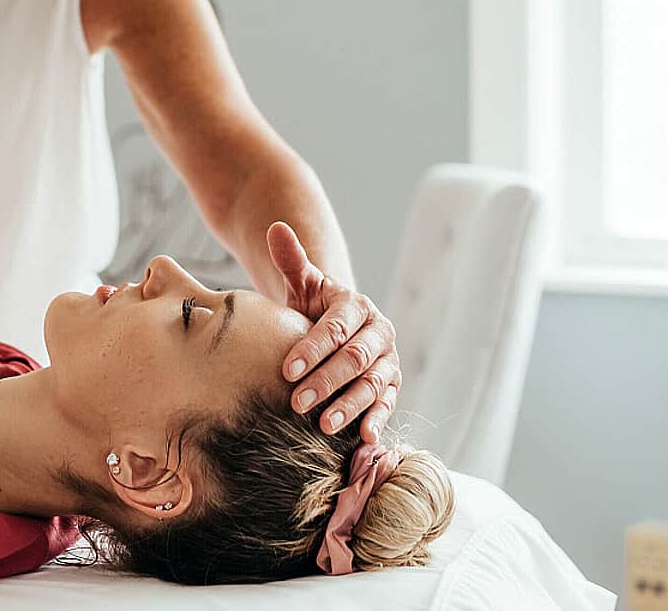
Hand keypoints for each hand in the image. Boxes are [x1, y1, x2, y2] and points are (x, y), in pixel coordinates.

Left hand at [266, 221, 400, 442]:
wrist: (335, 326)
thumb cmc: (311, 308)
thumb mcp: (301, 284)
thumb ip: (291, 260)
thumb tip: (276, 227)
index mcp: (356, 306)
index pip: (335, 328)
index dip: (313, 349)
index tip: (286, 369)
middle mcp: (379, 333)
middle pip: (355, 360)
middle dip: (326, 382)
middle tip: (296, 402)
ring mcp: (388, 361)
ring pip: (372, 385)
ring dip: (350, 406)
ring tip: (324, 426)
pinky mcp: (391, 386)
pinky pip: (388, 404)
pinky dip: (378, 422)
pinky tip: (364, 441)